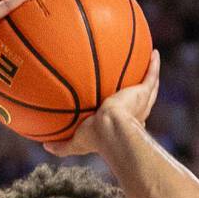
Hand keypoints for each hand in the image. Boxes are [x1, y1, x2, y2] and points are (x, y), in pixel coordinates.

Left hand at [43, 50, 161, 156]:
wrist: (110, 131)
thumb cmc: (94, 138)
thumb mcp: (75, 142)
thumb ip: (62, 145)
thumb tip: (44, 145)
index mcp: (122, 123)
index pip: (126, 115)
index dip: (126, 110)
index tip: (120, 102)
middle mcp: (134, 112)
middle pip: (140, 98)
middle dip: (139, 89)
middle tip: (135, 76)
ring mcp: (140, 102)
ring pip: (149, 86)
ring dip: (150, 73)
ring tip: (150, 59)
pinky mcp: (143, 93)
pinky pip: (151, 76)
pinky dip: (154, 65)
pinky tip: (154, 52)